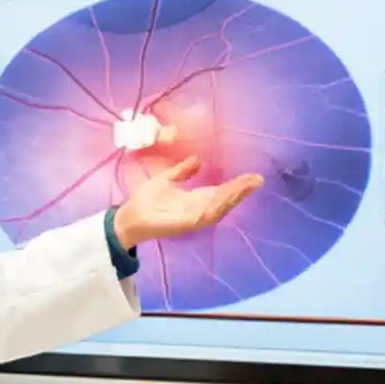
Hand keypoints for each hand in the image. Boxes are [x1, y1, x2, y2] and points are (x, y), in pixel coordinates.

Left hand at [113, 155, 262, 247]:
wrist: (128, 217)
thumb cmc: (146, 200)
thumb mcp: (166, 180)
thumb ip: (182, 171)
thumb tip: (197, 159)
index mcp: (195, 199)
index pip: (221, 192)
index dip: (236, 185)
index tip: (252, 176)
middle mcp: (198, 209)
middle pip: (224, 201)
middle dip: (240, 191)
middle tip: (256, 180)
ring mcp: (193, 218)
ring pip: (218, 208)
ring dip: (232, 198)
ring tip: (246, 186)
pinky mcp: (185, 224)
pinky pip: (204, 215)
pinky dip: (216, 206)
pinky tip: (225, 197)